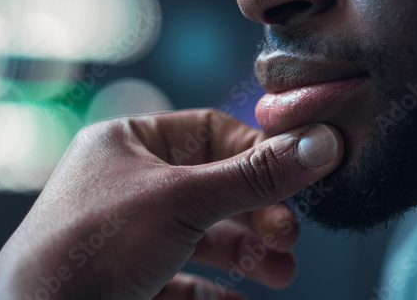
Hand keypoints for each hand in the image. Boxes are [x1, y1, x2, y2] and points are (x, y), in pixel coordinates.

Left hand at [0, 109, 343, 299]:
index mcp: (125, 143)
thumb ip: (256, 176)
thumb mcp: (185, 201)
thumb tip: (323, 143)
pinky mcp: (121, 282)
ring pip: (200, 236)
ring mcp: (120, 236)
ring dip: (247, 254)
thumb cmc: (93, 248)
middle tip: (290, 237)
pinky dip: (215, 291)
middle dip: (257, 215)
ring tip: (281, 274)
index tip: (300, 179)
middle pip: (211, 188)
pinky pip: (180, 280)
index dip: (257, 155)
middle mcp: (122, 184)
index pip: (210, 132)